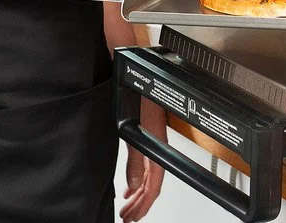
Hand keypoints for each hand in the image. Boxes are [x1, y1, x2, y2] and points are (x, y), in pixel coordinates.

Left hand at [120, 100, 166, 220]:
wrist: (145, 76)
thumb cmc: (142, 96)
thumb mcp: (135, 132)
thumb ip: (136, 160)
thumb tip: (134, 184)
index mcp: (157, 149)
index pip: (154, 185)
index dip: (144, 204)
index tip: (134, 216)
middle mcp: (157, 147)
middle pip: (152, 184)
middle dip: (140, 203)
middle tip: (128, 216)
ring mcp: (153, 142)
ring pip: (149, 175)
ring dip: (139, 193)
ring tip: (128, 205)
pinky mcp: (148, 134)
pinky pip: (146, 164)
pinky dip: (138, 178)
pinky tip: (131, 183)